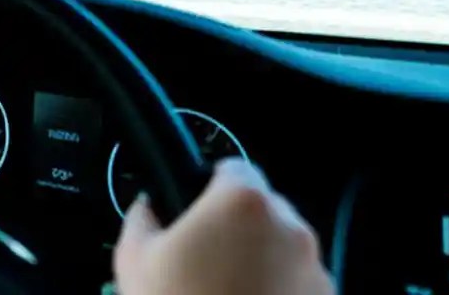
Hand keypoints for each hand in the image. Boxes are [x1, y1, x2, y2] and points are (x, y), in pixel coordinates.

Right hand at [114, 158, 334, 294]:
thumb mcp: (133, 260)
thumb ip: (142, 217)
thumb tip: (148, 208)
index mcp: (240, 202)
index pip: (233, 166)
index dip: (211, 185)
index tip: (199, 205)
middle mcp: (288, 228)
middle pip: (262, 208)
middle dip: (237, 226)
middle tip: (205, 256)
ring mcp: (315, 269)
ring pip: (283, 248)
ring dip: (261, 260)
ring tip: (225, 290)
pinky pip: (299, 283)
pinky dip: (279, 291)